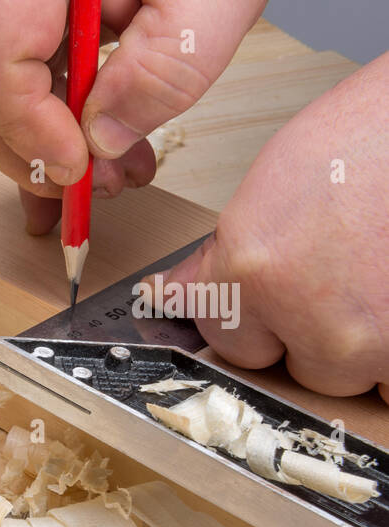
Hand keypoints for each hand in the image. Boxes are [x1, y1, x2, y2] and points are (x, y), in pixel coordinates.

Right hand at [0, 0, 265, 232]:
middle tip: (81, 192)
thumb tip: (102, 146)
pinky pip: (28, 65)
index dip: (28, 130)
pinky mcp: (40, 3)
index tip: (77, 170)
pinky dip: (65, 113)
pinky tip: (112, 144)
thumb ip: (163, 68)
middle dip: (27, 150)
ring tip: (111, 178)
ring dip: (50, 142)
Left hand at [148, 53, 388, 399]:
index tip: (277, 296)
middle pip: (303, 368)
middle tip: (350, 272)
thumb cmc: (371, 134)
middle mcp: (316, 321)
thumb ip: (225, 255)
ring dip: (370, 345)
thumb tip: (173, 294)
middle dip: (321, 331)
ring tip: (383, 280)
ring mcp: (381, 344)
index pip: (232, 344)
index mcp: (256, 273)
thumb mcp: (277, 179)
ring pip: (358, 377)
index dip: (258, 317)